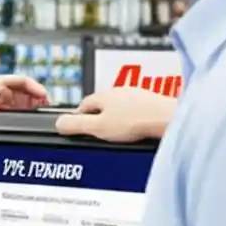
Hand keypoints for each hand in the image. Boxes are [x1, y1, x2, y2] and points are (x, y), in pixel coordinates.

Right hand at [54, 87, 175, 141]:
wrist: (167, 119)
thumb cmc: (136, 122)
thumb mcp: (98, 128)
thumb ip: (77, 125)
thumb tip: (58, 123)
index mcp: (102, 96)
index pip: (83, 105)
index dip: (79, 118)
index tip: (79, 128)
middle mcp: (119, 92)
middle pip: (102, 105)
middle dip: (99, 118)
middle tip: (98, 133)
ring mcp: (136, 95)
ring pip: (120, 107)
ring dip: (117, 118)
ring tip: (118, 133)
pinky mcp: (151, 103)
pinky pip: (136, 110)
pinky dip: (133, 119)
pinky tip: (136, 130)